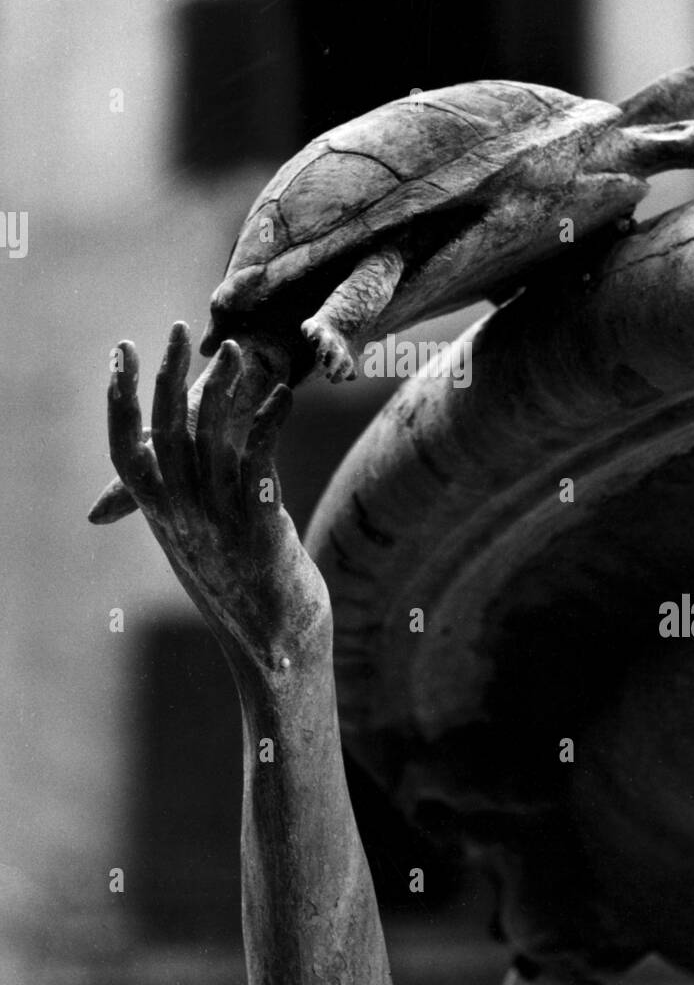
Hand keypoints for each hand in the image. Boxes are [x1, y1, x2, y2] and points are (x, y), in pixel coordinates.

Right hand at [107, 322, 331, 674]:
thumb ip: (183, 511)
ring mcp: (218, 523)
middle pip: (165, 432)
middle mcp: (182, 519)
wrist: (276, 655)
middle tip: (176, 329)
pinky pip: (259, 463)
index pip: (127, 450)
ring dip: (222, 389)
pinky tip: (283, 395)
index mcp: (163, 520)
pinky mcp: (259, 527)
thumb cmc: (245, 597)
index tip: (121, 354)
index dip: (120, 400)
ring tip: (237, 349)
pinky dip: (269, 424)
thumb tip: (166, 489)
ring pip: (210, 440)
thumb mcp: (202, 549)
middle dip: (167, 375)